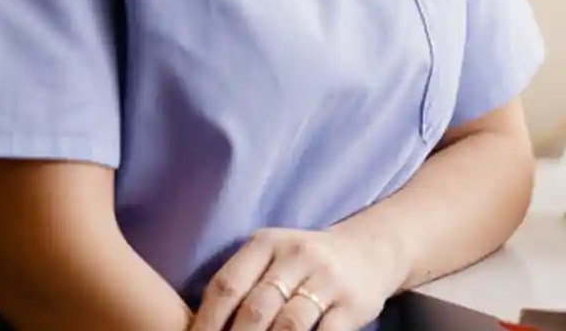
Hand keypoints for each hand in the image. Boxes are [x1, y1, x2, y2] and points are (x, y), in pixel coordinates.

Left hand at [190, 227, 403, 330]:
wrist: (368, 251)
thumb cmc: (303, 264)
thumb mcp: (270, 258)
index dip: (205, 324)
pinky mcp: (353, 304)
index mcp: (267, 243)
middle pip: (256, 309)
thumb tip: (197, 328)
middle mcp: (298, 255)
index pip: (227, 286)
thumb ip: (239, 285)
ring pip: (290, 324)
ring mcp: (328, 279)